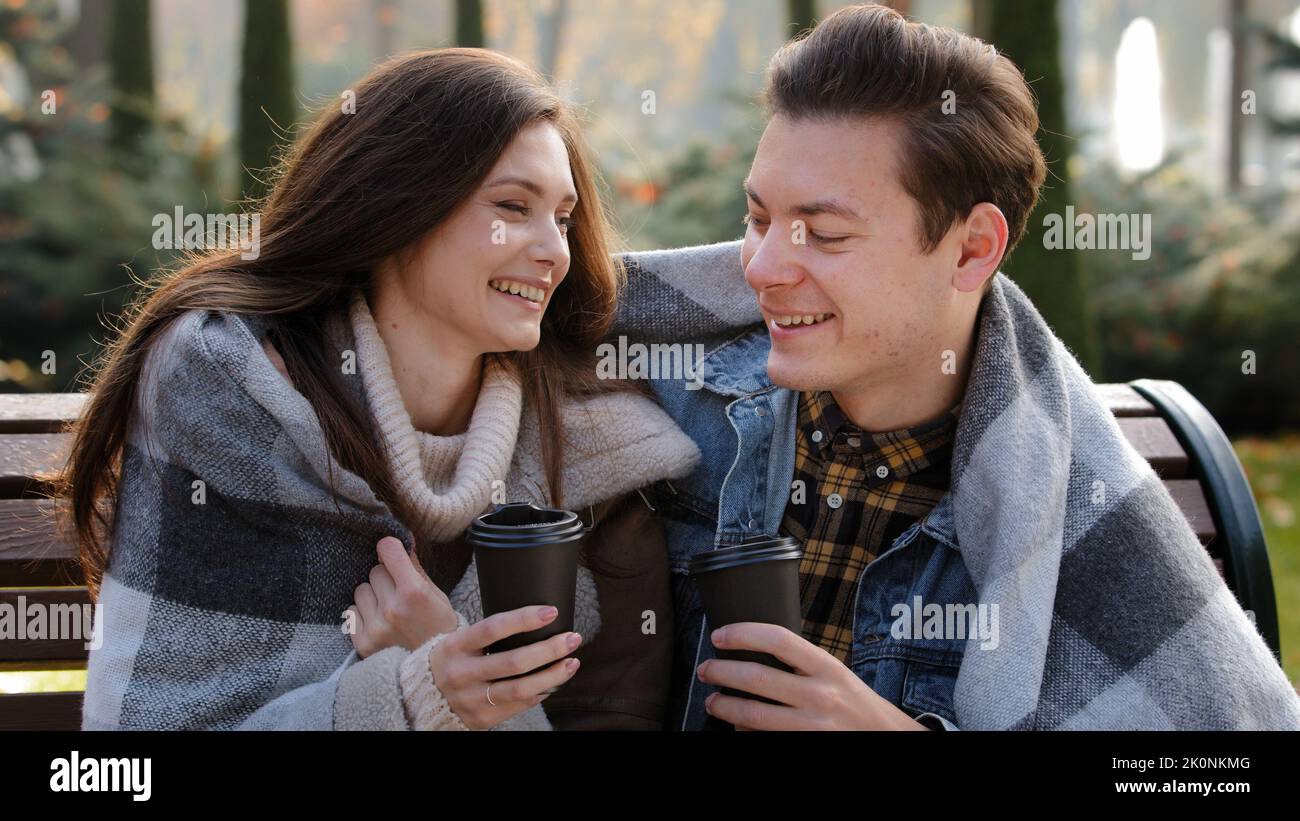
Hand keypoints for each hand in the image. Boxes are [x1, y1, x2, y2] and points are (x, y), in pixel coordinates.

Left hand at [348, 536, 458, 656]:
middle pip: (374, 570)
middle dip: (385, 578)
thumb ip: (416, 568)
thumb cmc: (439, 628)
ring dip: (373, 596)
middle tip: (398, 593)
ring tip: (388, 610)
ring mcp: (375, 626)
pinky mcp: (362, 641)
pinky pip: (351, 611)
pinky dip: (363, 614)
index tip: (392, 553)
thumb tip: (405, 539)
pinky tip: (379, 623)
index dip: (390, 548)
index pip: (388, 550)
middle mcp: (392, 607)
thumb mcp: (436, 595)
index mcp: (414, 591)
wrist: (434, 671)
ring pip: (361, 590)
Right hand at [428, 605, 582, 729]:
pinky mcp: (481, 719)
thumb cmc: (450, 661)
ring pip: (521, 689)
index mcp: (455, 646)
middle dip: (549, 649)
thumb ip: (486, 632)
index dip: (524, 619)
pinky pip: (519, 706)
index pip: (493, 629)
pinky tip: (554, 682)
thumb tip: (532, 616)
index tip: (551, 612)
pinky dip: (540, 692)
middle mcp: (462, 674)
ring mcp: (471, 699)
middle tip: (573, 638)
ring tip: (572, 662)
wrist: (421, 699)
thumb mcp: (456, 640)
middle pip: (514, 662)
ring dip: (553, 676)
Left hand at [697, 623, 928, 730]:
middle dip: (720, 672)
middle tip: (705, 669)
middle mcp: (820, 695)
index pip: (778, 639)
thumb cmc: (858, 705)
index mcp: (827, 667)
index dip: (743, 633)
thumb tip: (754, 654)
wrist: (889, 739)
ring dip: (724, 707)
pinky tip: (737, 727)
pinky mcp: (806, 745)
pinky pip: (763, 738)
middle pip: (756, 678)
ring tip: (712, 702)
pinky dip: (745, 732)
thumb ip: (802, 664)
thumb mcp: (835, 674)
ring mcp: (812, 726)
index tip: (720, 635)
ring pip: (752, 716)